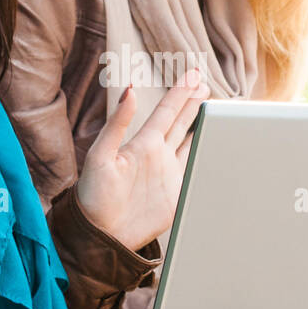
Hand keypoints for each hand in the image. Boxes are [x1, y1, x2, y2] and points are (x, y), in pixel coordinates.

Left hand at [76, 69, 208, 250]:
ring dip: (201, 126)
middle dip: (193, 103)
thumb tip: (129, 90)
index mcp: (143, 143)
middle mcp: (158, 155)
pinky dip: (207, 158)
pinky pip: (196, 170)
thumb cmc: (93, 196)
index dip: (180, 92)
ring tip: (212, 108)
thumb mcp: (101, 156)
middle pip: (181, 122)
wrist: (102, 234)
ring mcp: (169, 174)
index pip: (166, 111)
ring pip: (191, 143)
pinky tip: (214, 148)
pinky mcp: (177, 194)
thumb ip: (117, 124)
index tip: (193, 73)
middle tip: (204, 84)